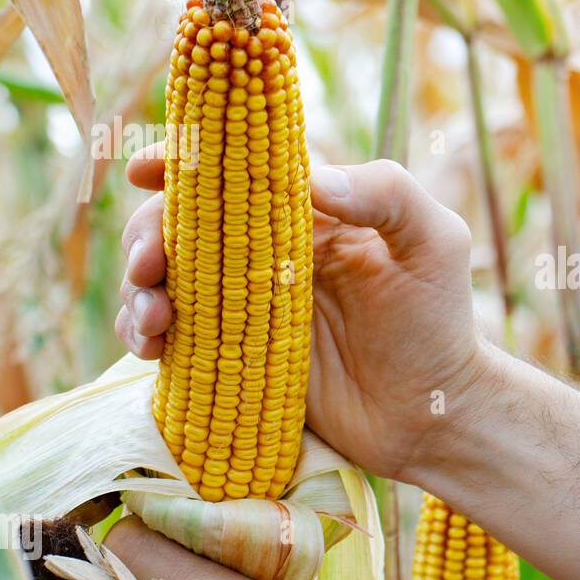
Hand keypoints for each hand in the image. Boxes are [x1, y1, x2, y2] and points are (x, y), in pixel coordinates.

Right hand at [116, 145, 487, 480]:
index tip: (144, 171)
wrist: (433, 415)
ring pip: (166, 282)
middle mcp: (267, 253)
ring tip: (154, 321)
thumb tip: (311, 179)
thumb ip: (387, 194)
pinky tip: (153, 350)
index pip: (235, 172)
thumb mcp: (434, 245)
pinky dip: (145, 337)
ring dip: (138, 292)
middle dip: (146, 237)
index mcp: (309, 213)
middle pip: (182, 225)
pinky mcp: (232, 358)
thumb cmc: (441, 322)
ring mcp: (245, 307)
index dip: (182, 163)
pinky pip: (173, 339)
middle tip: (148, 268)